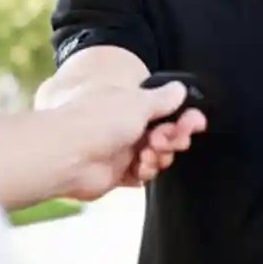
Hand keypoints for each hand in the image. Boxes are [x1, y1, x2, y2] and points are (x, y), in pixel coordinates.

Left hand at [45, 77, 206, 199]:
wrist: (68, 154)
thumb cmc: (98, 121)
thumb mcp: (140, 101)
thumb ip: (164, 98)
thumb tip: (180, 89)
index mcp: (132, 103)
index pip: (167, 110)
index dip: (184, 117)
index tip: (195, 122)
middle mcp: (127, 125)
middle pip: (166, 133)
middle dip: (174, 137)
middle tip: (170, 139)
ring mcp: (122, 149)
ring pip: (157, 155)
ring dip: (161, 155)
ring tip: (150, 153)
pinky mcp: (116, 173)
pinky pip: (143, 174)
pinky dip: (146, 171)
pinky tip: (141, 166)